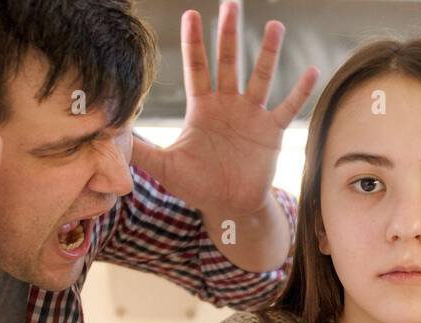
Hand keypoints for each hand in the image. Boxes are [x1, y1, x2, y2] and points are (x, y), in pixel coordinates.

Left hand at [131, 1, 317, 218]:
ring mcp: (251, 115)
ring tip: (274, 25)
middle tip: (232, 3)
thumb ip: (141, 149)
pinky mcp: (270, 131)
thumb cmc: (197, 185)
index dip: (194, 42)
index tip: (191, 15)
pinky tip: (310, 70)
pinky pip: (287, 107)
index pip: (196, 67)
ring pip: (260, 77)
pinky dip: (300, 91)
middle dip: (228, 34)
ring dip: (267, 53)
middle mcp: (227, 105)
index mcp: (202, 108)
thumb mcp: (166, 167)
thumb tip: (110, 136)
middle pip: (227, 62)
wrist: (229, 205)